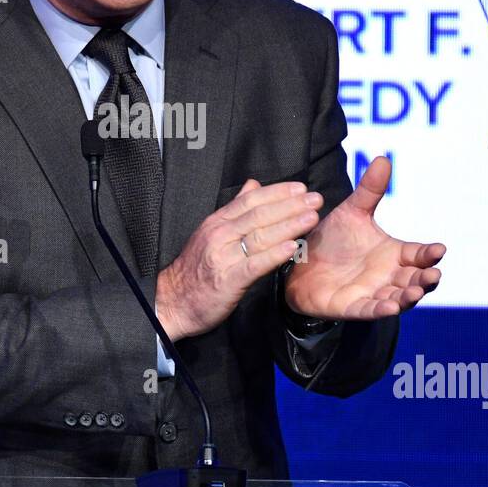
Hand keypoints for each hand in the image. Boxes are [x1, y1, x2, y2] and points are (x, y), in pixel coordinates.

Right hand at [156, 180, 322, 340]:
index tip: (300, 187)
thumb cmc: (195, 269)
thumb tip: (253, 185)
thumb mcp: (210, 232)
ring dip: (289, 225)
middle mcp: (220, 235)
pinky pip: (255, 264)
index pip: (251, 200)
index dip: (277, 192)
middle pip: (259, 214)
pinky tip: (293, 248)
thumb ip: (234, 209)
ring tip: (312, 217)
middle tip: (315, 199)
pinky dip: (275, 254)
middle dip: (290, 205)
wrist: (172, 302)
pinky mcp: (228, 279)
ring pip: (260, 236)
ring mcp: (223, 256)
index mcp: (217, 222)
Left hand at [284, 156, 444, 320]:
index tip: (440, 249)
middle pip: (415, 279)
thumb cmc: (332, 240)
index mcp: (393, 253)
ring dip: (409, 298)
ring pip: (398, 298)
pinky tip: (391, 307)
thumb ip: (369, 190)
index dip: (429, 254)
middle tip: (433, 274)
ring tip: (416, 292)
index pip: (418, 254)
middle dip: (425, 279)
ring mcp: (372, 293)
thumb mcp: (352, 212)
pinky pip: (370, 310)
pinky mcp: (352, 307)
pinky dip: (381, 310)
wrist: (299, 262)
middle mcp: (388, 275)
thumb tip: (382, 157)